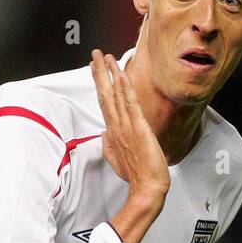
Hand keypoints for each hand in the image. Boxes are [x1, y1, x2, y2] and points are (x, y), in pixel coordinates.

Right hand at [89, 49, 169, 200]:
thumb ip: (109, 147)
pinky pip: (129, 102)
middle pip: (103, 94)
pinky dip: (124, 86)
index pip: (104, 104)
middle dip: (99, 73)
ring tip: (105, 57)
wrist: (146, 188)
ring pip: (114, 94)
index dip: (99, 85)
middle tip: (95, 55)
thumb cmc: (136, 176)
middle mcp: (116, 127)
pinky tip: (121, 73)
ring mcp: (126, 126)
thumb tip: (103, 137)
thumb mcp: (118, 161)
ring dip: (109, 73)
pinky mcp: (138, 127)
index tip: (96, 71)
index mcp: (112, 134)